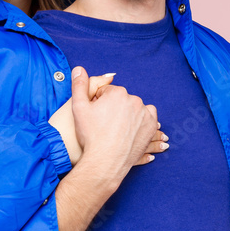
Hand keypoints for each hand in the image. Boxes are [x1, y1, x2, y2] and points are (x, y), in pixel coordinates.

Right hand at [49, 71, 167, 166]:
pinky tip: (131, 130)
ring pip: (134, 109)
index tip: (95, 116)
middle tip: (105, 126)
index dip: (98, 104)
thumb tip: (79, 68)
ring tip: (117, 130)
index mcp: (117, 93)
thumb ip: (79, 85)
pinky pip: (147, 120)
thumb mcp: (78, 108)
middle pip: (121, 100)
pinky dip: (141, 123)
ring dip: (128, 115)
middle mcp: (134, 100)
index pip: (107, 93)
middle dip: (114, 109)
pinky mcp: (151, 127)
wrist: (105, 161)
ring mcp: (145, 114)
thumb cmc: (91, 136)